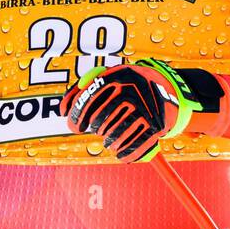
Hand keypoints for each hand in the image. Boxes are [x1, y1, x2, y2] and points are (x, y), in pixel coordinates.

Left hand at [60, 58, 201, 162]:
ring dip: (108, 142)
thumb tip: (62, 110)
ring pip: (112, 138)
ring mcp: (146, 110)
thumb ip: (83, 89)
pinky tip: (121, 149)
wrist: (168, 89)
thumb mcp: (109, 78)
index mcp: (119, 75)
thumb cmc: (128, 85)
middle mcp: (133, 91)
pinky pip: (129, 150)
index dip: (76, 116)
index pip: (88, 99)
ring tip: (112, 136)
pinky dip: (123, 154)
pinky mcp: (156, 128)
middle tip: (98, 129)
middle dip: (94, 129)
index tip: (74, 126)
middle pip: (99, 122)